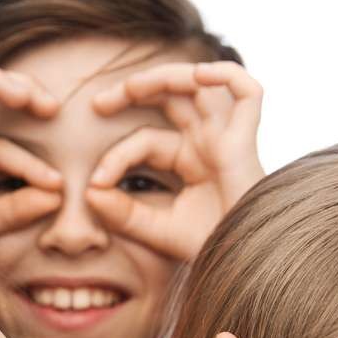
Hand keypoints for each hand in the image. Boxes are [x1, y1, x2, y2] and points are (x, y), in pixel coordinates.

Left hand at [86, 61, 263, 262]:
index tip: (95, 184)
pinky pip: (248, 93)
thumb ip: (121, 213)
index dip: (117, 155)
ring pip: (202, 85)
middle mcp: (208, 142)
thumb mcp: (154, 230)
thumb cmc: (207, 248)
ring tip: (133, 87)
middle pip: (172, 96)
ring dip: (166, 77)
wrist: (243, 263)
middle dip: (135, 90)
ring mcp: (228, 138)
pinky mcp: (246, 141)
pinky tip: (199, 74)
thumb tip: (88, 192)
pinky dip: (227, 75)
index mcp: (189, 159)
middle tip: (98, 104)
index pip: (147, 139)